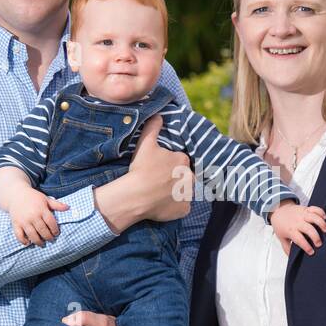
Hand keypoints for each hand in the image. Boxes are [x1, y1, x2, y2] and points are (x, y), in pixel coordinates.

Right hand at [10, 187, 70, 245]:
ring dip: (38, 241)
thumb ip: (57, 205)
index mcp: (41, 209)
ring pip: (32, 235)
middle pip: (43, 231)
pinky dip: (23, 241)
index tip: (56, 233)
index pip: (51, 223)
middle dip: (48, 237)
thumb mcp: (46, 199)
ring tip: (42, 243)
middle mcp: (33, 216)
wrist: (16, 194)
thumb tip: (68, 207)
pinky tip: (28, 243)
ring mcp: (23, 221)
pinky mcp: (16, 224)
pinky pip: (19, 235)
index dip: (55, 230)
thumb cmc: (33, 197)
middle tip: (50, 240)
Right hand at [94, 114, 190, 232]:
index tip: (158, 168)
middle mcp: (190, 177)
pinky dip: (174, 207)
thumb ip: (153, 127)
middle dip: (175, 178)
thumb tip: (158, 115)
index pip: (180, 160)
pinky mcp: (183, 210)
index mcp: (183, 160)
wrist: (135, 196)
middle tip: (158, 182)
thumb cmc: (141, 169)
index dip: (169, 164)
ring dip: (176, 192)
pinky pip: (181, 208)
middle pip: (184, 176)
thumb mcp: (145, 144)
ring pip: (184, 192)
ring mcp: (188, 195)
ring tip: (159, 194)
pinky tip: (162, 204)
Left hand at [271, 201, 325, 256]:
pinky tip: (325, 218)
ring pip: (314, 217)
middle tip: (319, 244)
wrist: (278, 210)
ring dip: (321, 223)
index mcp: (291, 230)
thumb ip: (287, 248)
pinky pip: (315, 209)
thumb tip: (292, 258)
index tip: (311, 252)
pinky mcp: (306, 209)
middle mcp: (297, 222)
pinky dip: (321, 212)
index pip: (299, 239)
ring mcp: (302, 214)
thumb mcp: (281, 238)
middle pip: (308, 229)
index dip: (306, 246)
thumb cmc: (281, 226)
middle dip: (315, 237)